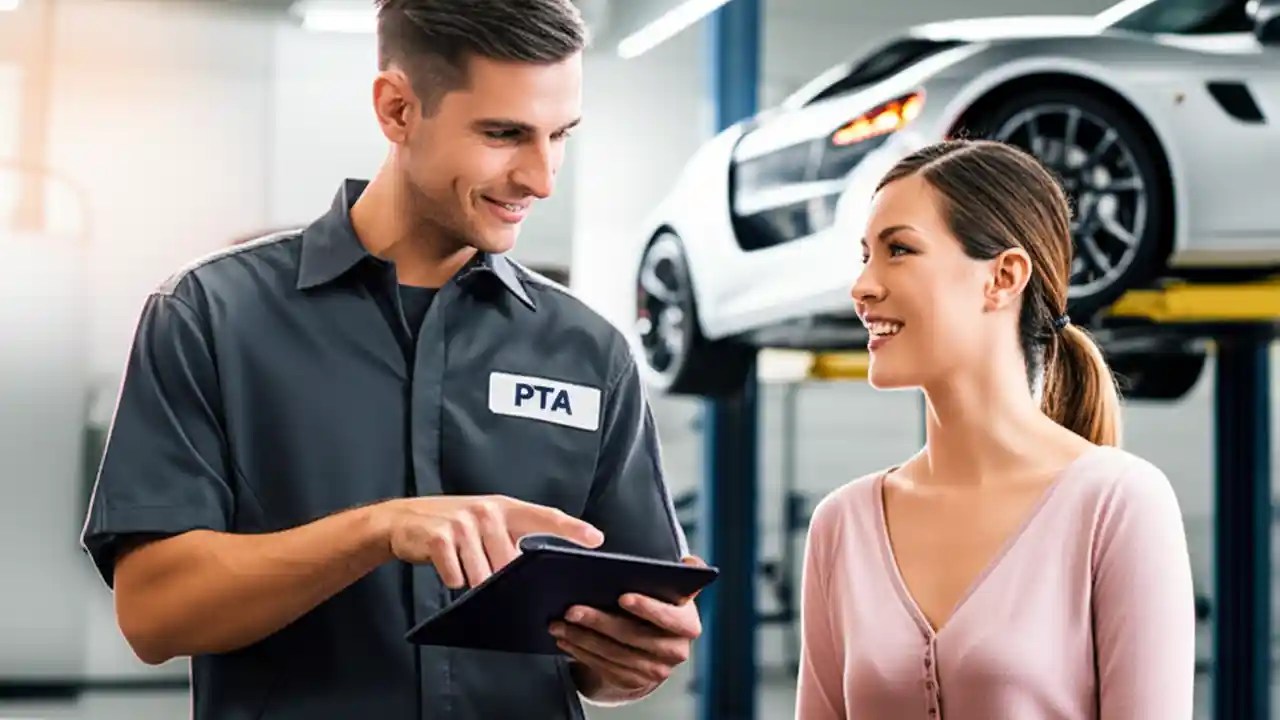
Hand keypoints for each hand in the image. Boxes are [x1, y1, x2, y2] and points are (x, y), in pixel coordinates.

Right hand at [382, 495, 603, 588]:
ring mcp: (463, 522)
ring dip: (475, 581)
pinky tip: (447, 568)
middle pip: (511, 563)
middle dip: (505, 580)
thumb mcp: (484, 524)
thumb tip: (536, 573)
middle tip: (495, 584)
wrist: (402, 519)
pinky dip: (453, 579)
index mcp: (504, 507)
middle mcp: (487, 510)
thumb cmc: (452, 527)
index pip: (545, 516)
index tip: (596, 539)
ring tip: (464, 570)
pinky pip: (456, 576)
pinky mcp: (440, 537)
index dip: (572, 529)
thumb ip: (509, 540)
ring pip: (484, 575)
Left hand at [549, 556, 705, 696]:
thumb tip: (689, 563)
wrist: (656, 640)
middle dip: (599, 622)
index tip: (622, 596)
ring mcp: (654, 671)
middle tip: (573, 609)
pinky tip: (566, 639)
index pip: (670, 618)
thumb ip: (681, 575)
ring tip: (560, 623)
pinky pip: (603, 667)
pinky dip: (581, 652)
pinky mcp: (633, 681)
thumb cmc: (660, 604)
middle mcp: (675, 652)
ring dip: (582, 638)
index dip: (648, 608)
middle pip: (633, 636)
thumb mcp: (672, 589)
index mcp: (688, 625)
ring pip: (613, 654)